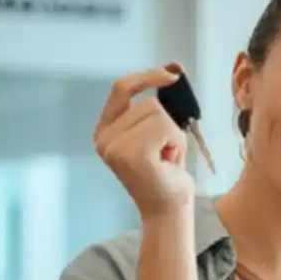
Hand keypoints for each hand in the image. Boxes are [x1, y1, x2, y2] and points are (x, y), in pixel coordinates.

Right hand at [93, 63, 194, 217]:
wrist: (168, 209)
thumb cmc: (166, 174)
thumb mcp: (159, 134)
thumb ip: (158, 107)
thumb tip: (173, 70)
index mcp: (106, 131)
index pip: (121, 88)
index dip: (147, 76)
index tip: (172, 73)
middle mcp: (104, 138)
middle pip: (147, 103)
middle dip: (168, 125)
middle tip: (165, 153)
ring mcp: (114, 146)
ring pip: (158, 114)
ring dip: (173, 136)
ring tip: (166, 158)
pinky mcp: (130, 153)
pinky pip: (165, 127)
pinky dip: (176, 143)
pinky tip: (168, 162)